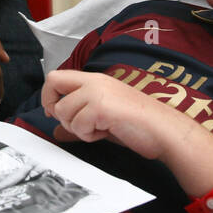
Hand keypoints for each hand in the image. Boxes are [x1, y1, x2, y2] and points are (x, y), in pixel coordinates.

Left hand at [41, 70, 193, 160]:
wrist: (163, 130)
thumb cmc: (138, 125)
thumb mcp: (102, 121)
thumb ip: (78, 122)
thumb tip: (56, 132)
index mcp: (95, 80)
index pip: (56, 76)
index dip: (49, 96)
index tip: (55, 113)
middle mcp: (94, 81)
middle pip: (52, 83)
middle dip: (56, 108)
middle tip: (75, 123)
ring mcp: (97, 92)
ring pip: (62, 111)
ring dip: (77, 128)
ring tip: (99, 129)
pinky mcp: (101, 107)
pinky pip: (77, 125)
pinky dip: (88, 135)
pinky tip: (106, 131)